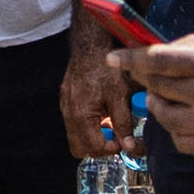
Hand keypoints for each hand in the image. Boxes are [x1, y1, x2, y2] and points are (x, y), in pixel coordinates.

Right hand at [60, 31, 136, 158]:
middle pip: (79, 148)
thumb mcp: (120, 95)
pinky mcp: (66, 99)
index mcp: (81, 115)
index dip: (111, 149)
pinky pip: (74, 121)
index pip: (94, 148)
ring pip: (75, 135)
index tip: (123, 141)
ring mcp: (65, 106)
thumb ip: (123, 122)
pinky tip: (102, 109)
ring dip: (93, 134)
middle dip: (98, 147)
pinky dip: (88, 122)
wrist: (91, 45)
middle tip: (114, 136)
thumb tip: (128, 146)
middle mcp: (68, 114)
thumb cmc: (106, 68)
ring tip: (110, 120)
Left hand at [122, 24, 193, 163]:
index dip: (131, 57)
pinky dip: (176, 130)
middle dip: (145, 78)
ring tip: (168, 96)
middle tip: (146, 73)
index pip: (158, 59)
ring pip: (163, 115)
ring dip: (160, 104)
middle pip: (156, 86)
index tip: (114, 57)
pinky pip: (181, 141)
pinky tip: (185, 121)